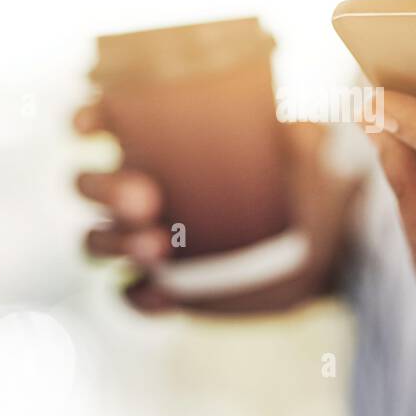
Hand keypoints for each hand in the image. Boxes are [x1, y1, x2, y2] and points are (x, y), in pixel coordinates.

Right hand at [74, 105, 360, 314]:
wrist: (330, 256)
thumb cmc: (312, 190)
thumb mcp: (313, 163)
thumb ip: (305, 144)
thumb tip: (296, 124)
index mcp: (164, 146)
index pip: (104, 121)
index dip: (86, 118)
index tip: (89, 125)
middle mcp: (144, 191)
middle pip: (89, 185)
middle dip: (105, 190)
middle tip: (146, 200)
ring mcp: (148, 242)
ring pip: (98, 240)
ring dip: (116, 242)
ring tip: (158, 248)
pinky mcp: (164, 289)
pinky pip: (130, 296)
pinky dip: (138, 298)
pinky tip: (165, 297)